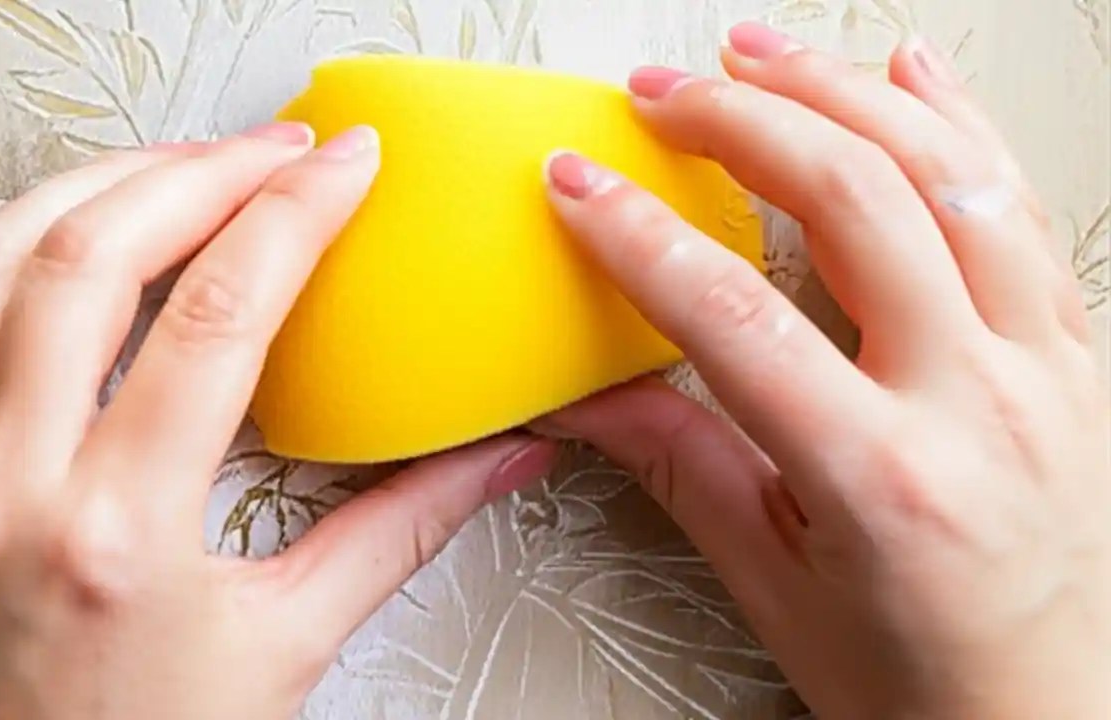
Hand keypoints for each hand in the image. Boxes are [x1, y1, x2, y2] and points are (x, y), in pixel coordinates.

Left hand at [0, 124, 555, 719]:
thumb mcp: (282, 654)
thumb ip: (395, 537)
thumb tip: (491, 465)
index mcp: (122, 532)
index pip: (217, 313)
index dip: (294, 214)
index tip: (342, 169)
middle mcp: (13, 484)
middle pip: (97, 253)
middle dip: (203, 169)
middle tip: (278, 148)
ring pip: (0, 258)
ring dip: (102, 184)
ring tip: (185, 165)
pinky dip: (24, 241)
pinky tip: (83, 236)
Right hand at [539, 23, 1109, 719]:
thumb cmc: (920, 681)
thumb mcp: (770, 579)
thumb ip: (676, 459)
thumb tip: (582, 391)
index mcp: (884, 479)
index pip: (733, 315)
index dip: (638, 235)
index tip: (580, 185)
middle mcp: (983, 406)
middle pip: (855, 203)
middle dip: (743, 123)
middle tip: (666, 93)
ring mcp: (1048, 370)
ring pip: (951, 177)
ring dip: (847, 94)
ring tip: (765, 52)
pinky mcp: (1077, 355)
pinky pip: (1022, 208)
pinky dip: (962, 124)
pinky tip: (912, 74)